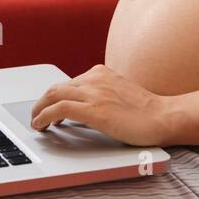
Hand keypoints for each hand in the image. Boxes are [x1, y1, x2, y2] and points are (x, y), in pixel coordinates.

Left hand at [30, 64, 175, 146]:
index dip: (54, 96)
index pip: (68, 82)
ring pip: (53, 96)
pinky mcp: (94, 110)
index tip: (49, 107)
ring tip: (36, 122)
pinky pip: (59, 109)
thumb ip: (102, 94)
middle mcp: (95, 79)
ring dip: (39, 110)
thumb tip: (83, 107)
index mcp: (101, 73)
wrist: (163, 117)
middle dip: (41, 102)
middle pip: (56, 87)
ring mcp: (94, 93)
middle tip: (36, 115)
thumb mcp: (119, 93)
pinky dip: (44, 116)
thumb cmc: (146, 111)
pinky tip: (42, 125)